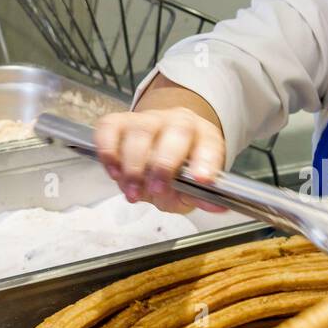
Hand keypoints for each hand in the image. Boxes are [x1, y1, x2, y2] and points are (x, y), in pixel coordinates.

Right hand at [94, 107, 226, 213]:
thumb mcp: (192, 188)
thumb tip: (219, 208)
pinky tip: (115, 173)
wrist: (156, 150)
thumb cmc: (177, 171)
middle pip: (174, 132)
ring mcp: (147, 119)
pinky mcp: (119, 122)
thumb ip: (201, 197)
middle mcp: (178, 121)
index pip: (209, 144)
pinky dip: (109, 151)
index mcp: (204, 136)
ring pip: (140, 132)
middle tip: (157, 190)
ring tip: (133, 192)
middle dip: (164, 163)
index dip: (206, 161)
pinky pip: (110, 129)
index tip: (201, 179)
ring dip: (134, 165)